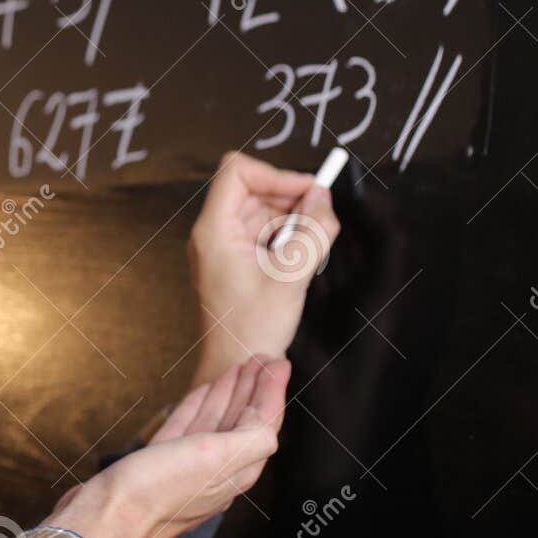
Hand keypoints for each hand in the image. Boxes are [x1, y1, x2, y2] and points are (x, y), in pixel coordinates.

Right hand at [42, 357, 288, 537]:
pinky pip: (186, 429)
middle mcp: (217, 472)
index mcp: (236, 472)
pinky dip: (197, 407)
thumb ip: (252, 438)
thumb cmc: (157, 490)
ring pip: (214, 423)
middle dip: (253, 389)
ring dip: (228, 394)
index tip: (278, 361)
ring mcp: (186, 469)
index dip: (272, 391)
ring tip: (236, 368)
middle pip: (242, 422)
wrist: (105, 518)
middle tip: (261, 358)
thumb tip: (269, 422)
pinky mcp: (157, 465)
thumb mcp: (216, 458)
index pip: (263, 424)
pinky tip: (200, 392)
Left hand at [188, 151, 339, 384]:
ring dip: (292, 221)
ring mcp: (223, 246)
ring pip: (262, 211)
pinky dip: (285, 238)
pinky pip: (262, 232)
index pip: (236, 172)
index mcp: (215, 230)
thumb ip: (313, 232)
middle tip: (320, 221)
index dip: (275, 174)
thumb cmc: (251, 329)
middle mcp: (213, 233)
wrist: (234, 365)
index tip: (308, 191)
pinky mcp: (235, 260)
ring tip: (311, 247)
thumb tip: (323, 197)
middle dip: (290, 200)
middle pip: (253, 189)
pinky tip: (300, 260)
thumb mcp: (292, 277)